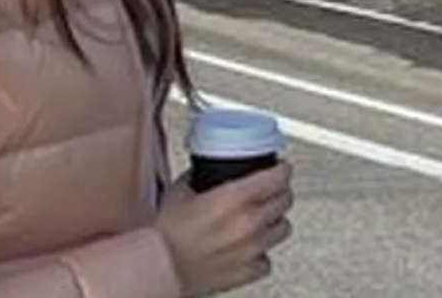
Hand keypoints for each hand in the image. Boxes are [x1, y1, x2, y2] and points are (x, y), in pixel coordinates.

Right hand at [154, 163, 293, 294]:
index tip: (281, 168)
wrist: (156, 269)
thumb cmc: (165, 236)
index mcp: (234, 198)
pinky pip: (267, 260)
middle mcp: (248, 223)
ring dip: (275, 221)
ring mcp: (250, 250)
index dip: (282, 169)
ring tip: (264, 218)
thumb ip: (199, 176)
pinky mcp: (245, 273)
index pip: (278, 177)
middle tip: (272, 190)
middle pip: (285, 201)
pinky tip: (251, 247)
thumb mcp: (181, 191)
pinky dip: (261, 253)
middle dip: (280, 192)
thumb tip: (205, 169)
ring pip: (283, 229)